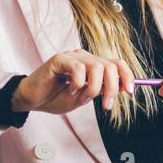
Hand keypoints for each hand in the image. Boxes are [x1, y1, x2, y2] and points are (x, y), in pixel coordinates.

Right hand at [12, 49, 133, 114]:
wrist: (32, 101)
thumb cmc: (55, 98)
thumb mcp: (83, 97)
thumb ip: (100, 90)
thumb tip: (122, 88)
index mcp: (92, 65)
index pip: (117, 64)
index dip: (127, 76)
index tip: (130, 92)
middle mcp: (84, 58)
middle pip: (110, 66)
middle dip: (112, 88)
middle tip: (106, 105)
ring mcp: (72, 57)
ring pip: (96, 67)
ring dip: (93, 88)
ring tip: (81, 98)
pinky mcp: (59, 59)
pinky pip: (78, 69)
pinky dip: (78, 84)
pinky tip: (69, 90)